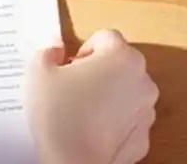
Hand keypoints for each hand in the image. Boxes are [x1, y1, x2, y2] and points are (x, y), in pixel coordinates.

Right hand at [26, 30, 159, 163]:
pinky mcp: (144, 135)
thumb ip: (48, 52)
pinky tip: (92, 129)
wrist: (73, 162)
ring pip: (127, 90)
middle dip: (98, 70)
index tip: (69, 67)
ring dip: (109, 94)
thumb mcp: (39, 73)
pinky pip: (128, 118)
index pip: (105, 36)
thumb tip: (55, 48)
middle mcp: (142, 78)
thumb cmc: (59, 114)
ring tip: (82, 110)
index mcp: (121, 56)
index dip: (84, 48)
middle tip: (73, 86)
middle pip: (120, 62)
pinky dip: (114, 119)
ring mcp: (147, 109)